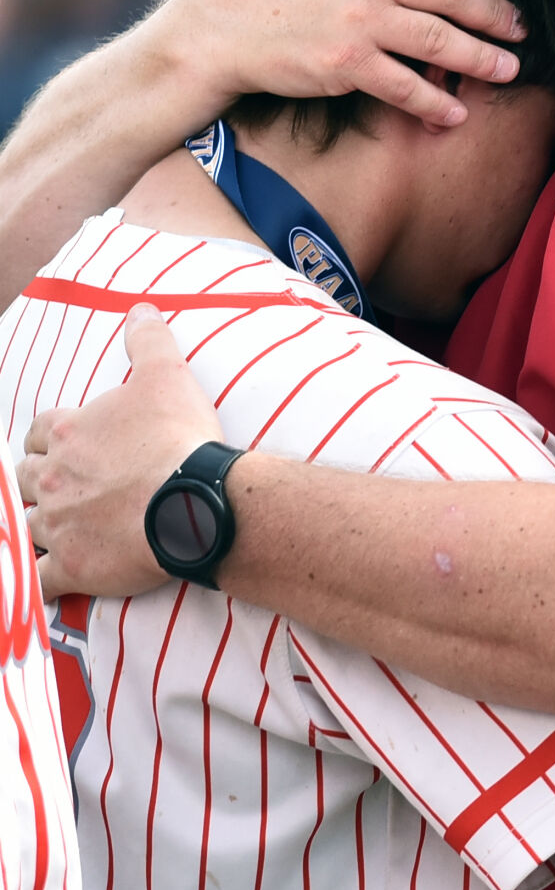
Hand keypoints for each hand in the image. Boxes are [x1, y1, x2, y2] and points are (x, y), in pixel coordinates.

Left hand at [19, 306, 222, 599]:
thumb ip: (149, 340)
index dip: (49, 437)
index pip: (40, 432)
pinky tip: (40, 580)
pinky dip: (34, 581)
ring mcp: (58, 525)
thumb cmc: (179, 438)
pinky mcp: (71, 566)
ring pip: (26, 527)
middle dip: (38, 482)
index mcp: (69, 434)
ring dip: (34, 527)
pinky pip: (37, 579)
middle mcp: (55, 478)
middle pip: (26, 480)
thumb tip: (140, 308)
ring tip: (49, 530)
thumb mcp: (168, 375)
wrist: (194, 500)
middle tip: (59, 487)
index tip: (61, 443)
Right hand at [163, 0, 526, 129]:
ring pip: (442, 40)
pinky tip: (457, 113)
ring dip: (484, 58)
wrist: (225, 23)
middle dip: (496, 13)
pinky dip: (436, 103)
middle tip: (520, 30)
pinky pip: (406, 86)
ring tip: (510, 70)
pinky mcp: (347, 63)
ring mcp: (359, 18)